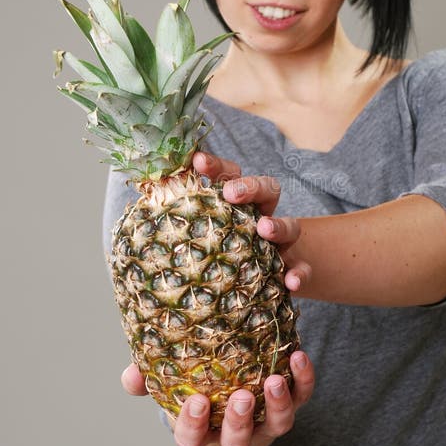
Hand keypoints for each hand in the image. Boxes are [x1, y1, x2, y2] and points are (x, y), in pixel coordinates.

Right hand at [121, 350, 314, 445]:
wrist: (229, 397)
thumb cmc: (194, 390)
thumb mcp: (167, 385)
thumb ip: (147, 380)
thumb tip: (131, 375)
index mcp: (201, 431)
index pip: (192, 439)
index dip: (193, 425)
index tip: (196, 401)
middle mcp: (235, 432)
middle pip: (238, 438)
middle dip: (239, 421)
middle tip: (241, 396)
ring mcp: (265, 421)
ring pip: (277, 423)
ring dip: (278, 404)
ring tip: (275, 379)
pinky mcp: (289, 404)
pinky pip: (301, 396)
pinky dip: (303, 380)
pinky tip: (298, 356)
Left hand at [192, 151, 310, 292]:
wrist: (266, 278)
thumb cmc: (223, 251)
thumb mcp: (203, 232)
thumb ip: (182, 217)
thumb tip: (143, 198)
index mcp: (238, 202)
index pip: (230, 175)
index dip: (216, 167)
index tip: (197, 162)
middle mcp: (263, 215)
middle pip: (265, 189)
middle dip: (249, 187)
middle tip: (231, 193)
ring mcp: (282, 242)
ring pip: (290, 225)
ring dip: (279, 225)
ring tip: (265, 230)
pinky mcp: (294, 267)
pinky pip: (303, 268)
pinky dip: (300, 273)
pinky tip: (291, 283)